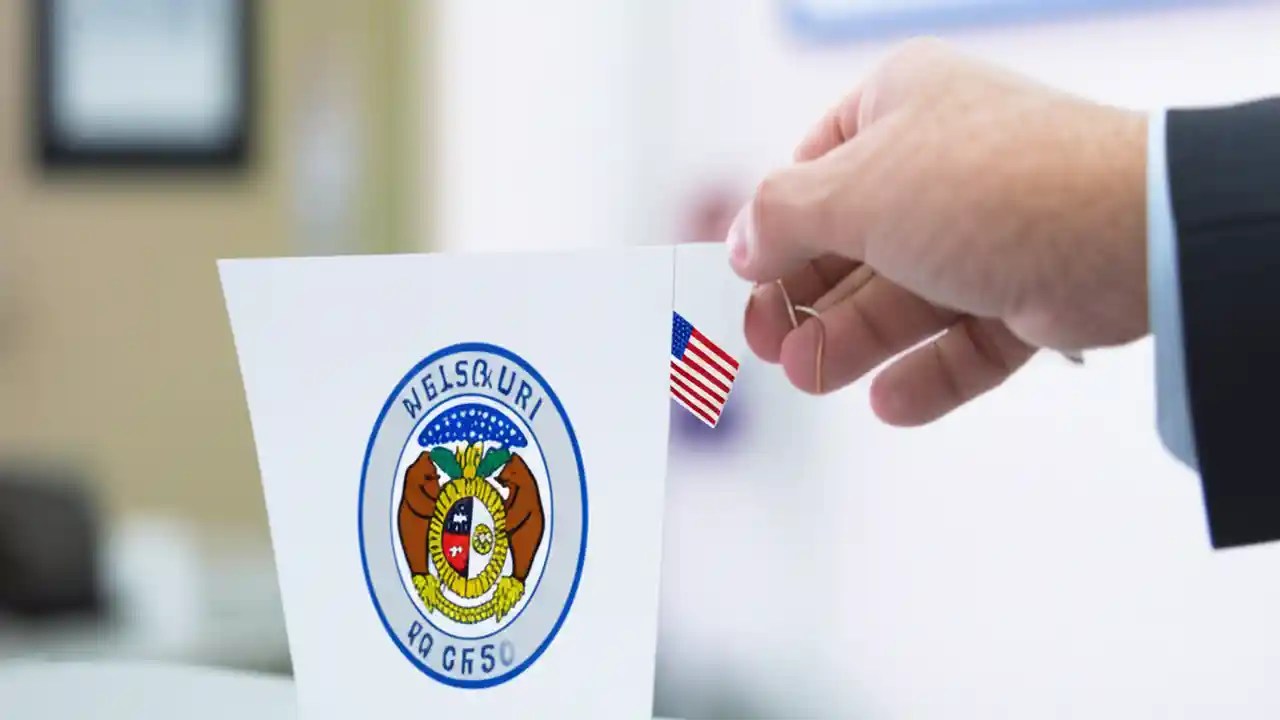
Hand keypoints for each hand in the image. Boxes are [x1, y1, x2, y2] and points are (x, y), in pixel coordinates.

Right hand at [730, 39, 1147, 424]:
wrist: (1126, 232)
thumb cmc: (987, 182)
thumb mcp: (852, 188)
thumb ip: (780, 216)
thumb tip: (739, 240)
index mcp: (902, 107)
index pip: (817, 167)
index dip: (776, 225)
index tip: (743, 276)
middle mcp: (946, 162)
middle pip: (856, 242)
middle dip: (808, 298)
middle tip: (766, 344)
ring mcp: (992, 230)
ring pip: (905, 296)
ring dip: (852, 339)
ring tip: (810, 376)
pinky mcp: (1031, 292)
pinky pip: (965, 339)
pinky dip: (926, 373)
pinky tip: (887, 402)